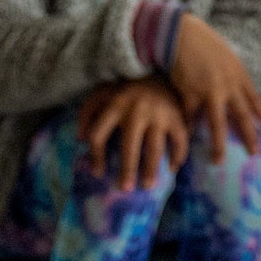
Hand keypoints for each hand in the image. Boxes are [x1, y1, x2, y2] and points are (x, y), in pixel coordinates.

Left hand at [79, 77, 190, 191]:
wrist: (156, 71)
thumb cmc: (124, 90)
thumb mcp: (101, 95)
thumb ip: (87, 114)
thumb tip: (80, 139)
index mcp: (114, 105)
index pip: (99, 135)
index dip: (96, 157)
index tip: (99, 173)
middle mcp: (136, 110)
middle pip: (129, 147)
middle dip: (127, 170)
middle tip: (125, 189)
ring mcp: (158, 114)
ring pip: (154, 148)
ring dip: (151, 170)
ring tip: (148, 187)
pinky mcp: (176, 116)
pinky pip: (179, 141)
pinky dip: (177, 156)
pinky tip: (172, 168)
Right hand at [165, 15, 260, 158]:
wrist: (182, 33)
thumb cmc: (203, 43)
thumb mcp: (226, 56)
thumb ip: (233, 73)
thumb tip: (238, 87)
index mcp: (238, 74)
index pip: (254, 98)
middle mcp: (228, 85)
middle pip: (241, 116)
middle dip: (249, 136)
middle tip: (254, 152)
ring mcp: (210, 91)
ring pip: (217, 124)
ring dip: (218, 144)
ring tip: (217, 160)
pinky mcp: (191, 94)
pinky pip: (191, 118)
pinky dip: (190, 130)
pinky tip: (188, 141)